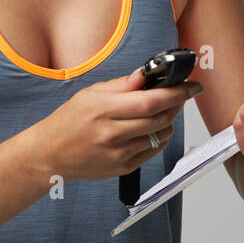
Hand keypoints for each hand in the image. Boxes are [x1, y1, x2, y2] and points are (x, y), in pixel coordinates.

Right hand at [34, 69, 203, 181]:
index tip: (192, 85)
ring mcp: (119, 153)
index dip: (177, 93)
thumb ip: (122, 84)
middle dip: (177, 104)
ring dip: (168, 121)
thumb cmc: (69, 120)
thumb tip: (147, 74)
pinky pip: (153, 150)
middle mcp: (112, 133)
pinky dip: (158, 137)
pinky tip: (150, 129)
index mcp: (104, 109)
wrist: (51, 153)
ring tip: (160, 111)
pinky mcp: (123, 167)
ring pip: (160, 135)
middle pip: (160, 118)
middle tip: (180, 95)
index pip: (150, 101)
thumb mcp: (91, 93)